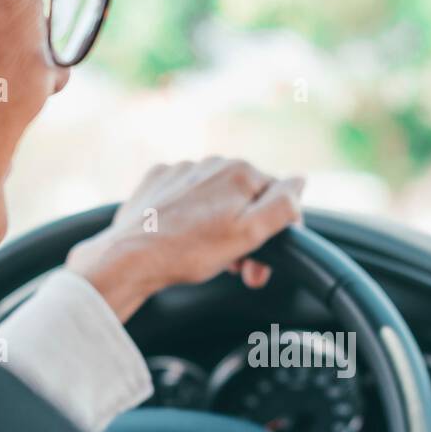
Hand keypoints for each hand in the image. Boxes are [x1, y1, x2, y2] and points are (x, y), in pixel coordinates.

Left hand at [65, 158, 304, 320]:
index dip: (277, 234)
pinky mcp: (159, 182)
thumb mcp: (249, 235)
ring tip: (210, 257)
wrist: (129, 258)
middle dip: (248, 233)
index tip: (260, 265)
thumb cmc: (188, 252)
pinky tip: (184, 239)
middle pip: (247, 199)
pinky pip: (187, 198)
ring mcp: (183, 170)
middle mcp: (212, 163)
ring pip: (218, 199)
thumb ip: (282, 206)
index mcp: (240, 173)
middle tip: (238, 269)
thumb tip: (301, 180)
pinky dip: (192, 218)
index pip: (279, 199)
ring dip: (222, 227)